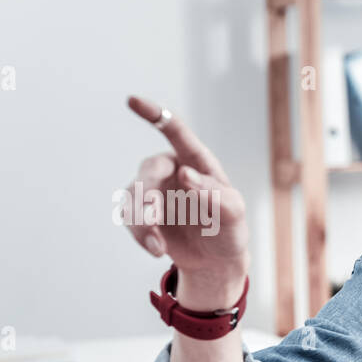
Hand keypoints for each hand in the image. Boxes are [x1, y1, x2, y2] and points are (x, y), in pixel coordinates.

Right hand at [121, 96, 248, 308]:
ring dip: (143, 221)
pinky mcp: (142, 213)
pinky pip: (128, 217)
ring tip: (158, 245)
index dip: (154, 114)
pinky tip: (157, 250)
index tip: (133, 100)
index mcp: (196, 162)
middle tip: (153, 216)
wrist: (216, 261)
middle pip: (148, 170)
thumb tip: (185, 174)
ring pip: (133, 195)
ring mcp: (154, 191)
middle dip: (147, 193)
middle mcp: (172, 171)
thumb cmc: (229, 231)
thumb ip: (214, 194)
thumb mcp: (232, 214)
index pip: (175, 132)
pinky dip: (140, 235)